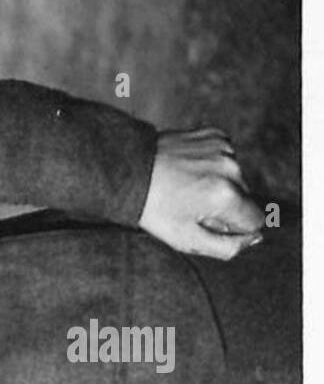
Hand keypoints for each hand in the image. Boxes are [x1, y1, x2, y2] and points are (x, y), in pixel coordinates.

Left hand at [138, 127, 263, 259]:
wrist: (128, 172)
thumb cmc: (153, 210)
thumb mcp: (186, 240)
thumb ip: (226, 247)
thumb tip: (255, 239)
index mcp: (226, 196)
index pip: (255, 220)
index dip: (234, 227)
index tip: (208, 223)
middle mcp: (231, 169)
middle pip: (245, 199)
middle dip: (224, 207)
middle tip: (189, 206)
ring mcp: (224, 148)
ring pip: (235, 178)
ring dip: (216, 185)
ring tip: (184, 188)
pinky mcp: (216, 135)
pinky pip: (224, 158)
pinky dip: (210, 166)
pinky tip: (187, 171)